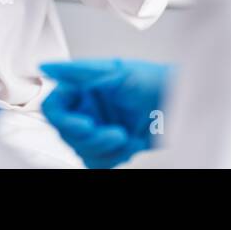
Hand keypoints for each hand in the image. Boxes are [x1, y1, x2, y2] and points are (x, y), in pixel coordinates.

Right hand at [41, 59, 170, 168]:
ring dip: (105, 149)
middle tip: (115, 132)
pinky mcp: (111, 147)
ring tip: (126, 137)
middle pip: (66, 133)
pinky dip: (111, 159)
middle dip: (93, 137)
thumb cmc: (156, 80)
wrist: (184, 104)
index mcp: (83, 88)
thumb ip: (77, 71)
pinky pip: (95, 162)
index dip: (64, 120)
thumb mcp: (115, 71)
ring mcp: (99, 129)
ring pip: (81, 150)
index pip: (54, 107)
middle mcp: (88, 108)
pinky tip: (129, 145)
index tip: (86, 124)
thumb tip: (46, 67)